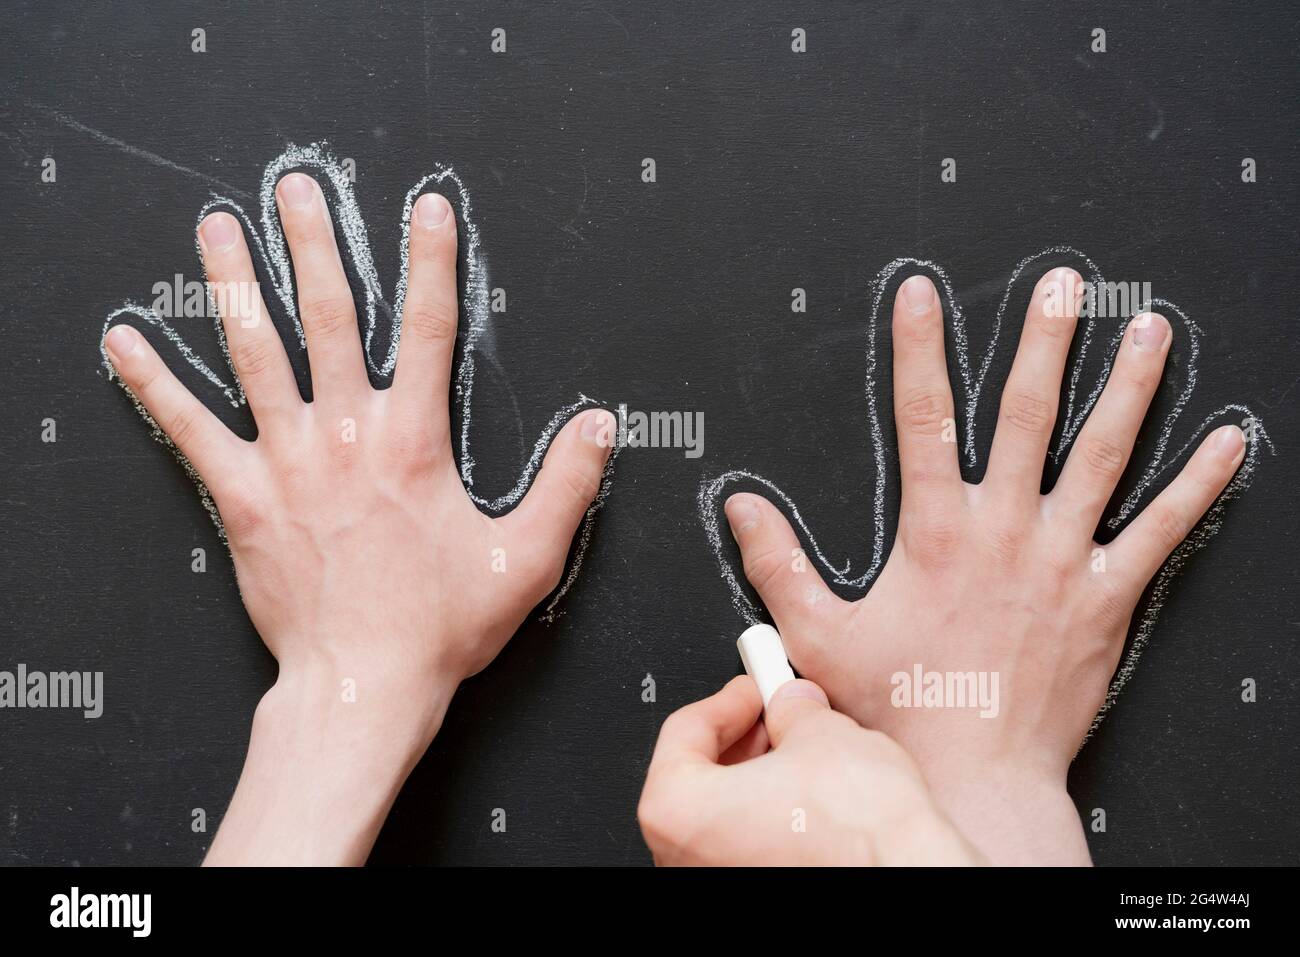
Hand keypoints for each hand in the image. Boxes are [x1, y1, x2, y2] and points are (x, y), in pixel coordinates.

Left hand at [102, 172, 613, 863]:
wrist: (364, 683)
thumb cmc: (438, 626)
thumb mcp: (526, 557)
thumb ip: (567, 486)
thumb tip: (598, 429)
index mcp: (413, 440)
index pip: (430, 328)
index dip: (431, 261)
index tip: (427, 208)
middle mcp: (345, 435)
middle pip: (329, 317)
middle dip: (315, 244)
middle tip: (297, 188)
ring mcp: (288, 461)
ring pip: (257, 352)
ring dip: (237, 284)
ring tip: (216, 228)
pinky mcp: (244, 497)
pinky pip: (190, 429)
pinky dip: (156, 384)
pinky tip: (127, 344)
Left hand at [638, 676, 980, 865]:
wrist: (910, 875)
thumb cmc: (860, 831)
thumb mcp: (821, 734)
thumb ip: (790, 708)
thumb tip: (790, 702)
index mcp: (678, 810)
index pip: (684, 732)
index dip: (729, 700)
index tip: (755, 690)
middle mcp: (685, 857)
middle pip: (697, 779)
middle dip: (743, 740)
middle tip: (778, 718)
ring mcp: (716, 885)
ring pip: (725, 818)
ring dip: (757, 782)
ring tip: (804, 760)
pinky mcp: (757, 897)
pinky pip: (749, 849)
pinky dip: (770, 822)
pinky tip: (812, 807)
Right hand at [718, 269, 1247, 863]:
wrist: (976, 771)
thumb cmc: (902, 708)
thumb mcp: (820, 634)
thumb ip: (777, 565)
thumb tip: (741, 508)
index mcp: (936, 531)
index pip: (922, 416)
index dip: (918, 348)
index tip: (923, 293)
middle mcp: (1005, 530)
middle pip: (1027, 413)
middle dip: (1043, 339)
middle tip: (1061, 284)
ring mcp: (1062, 558)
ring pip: (1102, 454)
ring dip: (1128, 387)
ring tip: (1149, 329)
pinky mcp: (1107, 596)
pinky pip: (1162, 530)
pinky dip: (1197, 485)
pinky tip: (1227, 443)